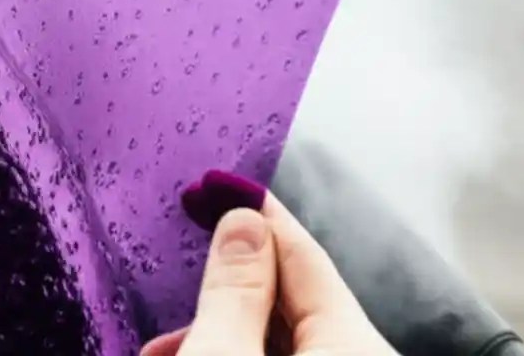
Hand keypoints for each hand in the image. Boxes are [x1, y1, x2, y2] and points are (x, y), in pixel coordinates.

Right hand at [142, 194, 396, 355]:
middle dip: (226, 289)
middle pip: (293, 303)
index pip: (304, 254)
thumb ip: (233, 290)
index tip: (215, 184)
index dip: (256, 213)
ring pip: (282, 343)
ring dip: (222, 333)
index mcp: (358, 348)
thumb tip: (244, 224)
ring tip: (165, 346)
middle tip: (175, 270)